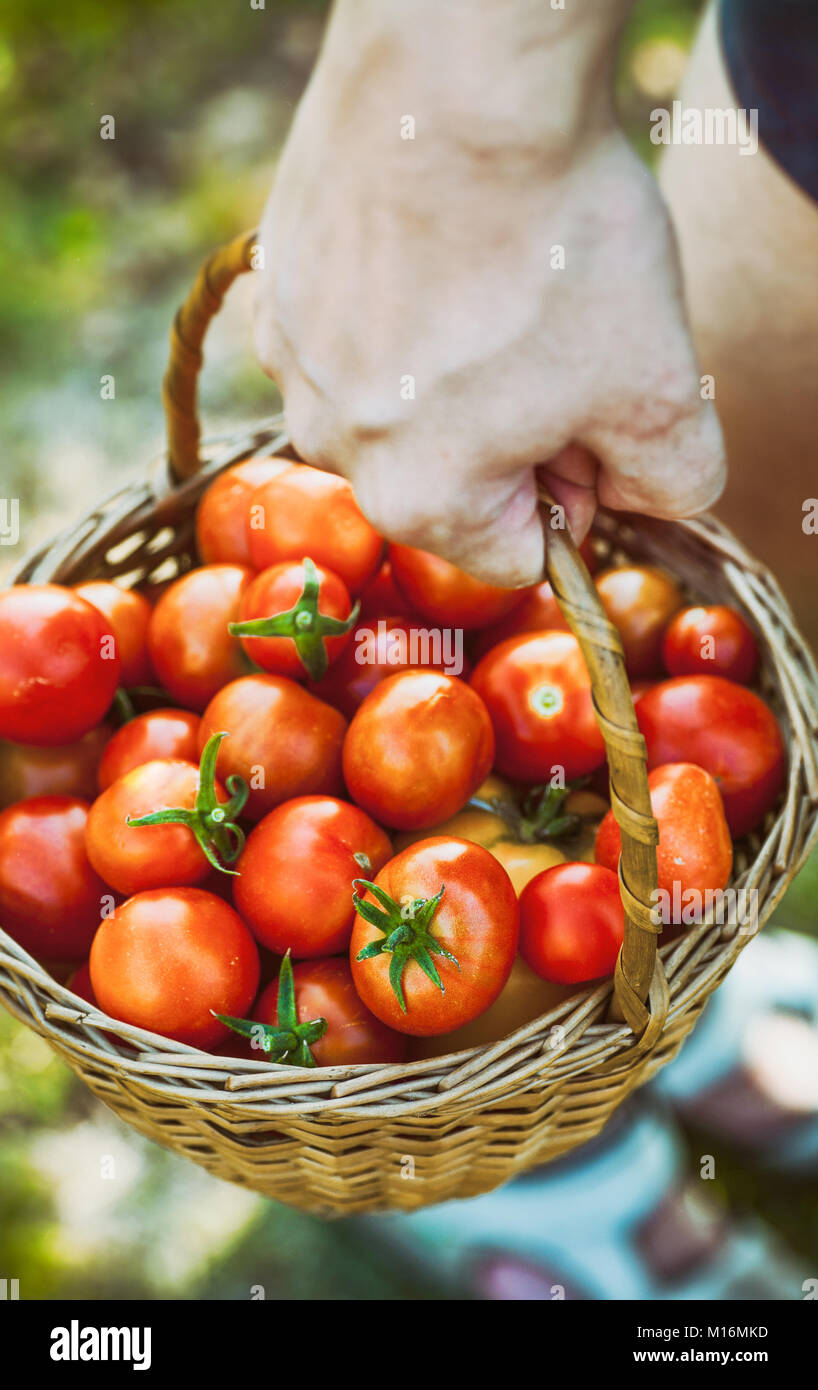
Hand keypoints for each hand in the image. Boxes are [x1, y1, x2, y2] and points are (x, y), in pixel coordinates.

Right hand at [255, 0, 724, 586]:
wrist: (458, 83)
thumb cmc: (555, 248)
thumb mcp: (661, 388)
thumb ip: (674, 480)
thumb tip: (650, 497)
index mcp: (418, 501)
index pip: (514, 555)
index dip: (573, 496)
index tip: (595, 421)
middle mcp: (333, 449)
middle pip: (451, 481)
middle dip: (511, 435)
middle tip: (559, 339)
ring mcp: (291, 364)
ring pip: (397, 406)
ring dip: (451, 371)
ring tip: (498, 282)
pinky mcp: (273, 288)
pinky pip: (348, 335)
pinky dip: (395, 311)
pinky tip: (438, 249)